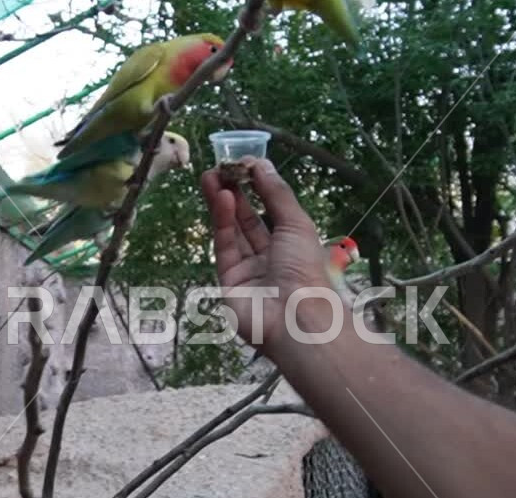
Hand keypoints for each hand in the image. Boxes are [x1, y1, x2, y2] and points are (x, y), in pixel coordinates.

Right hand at [199, 158, 330, 356]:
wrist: (293, 316)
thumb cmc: (304, 267)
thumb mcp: (296, 223)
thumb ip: (276, 193)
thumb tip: (261, 163)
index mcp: (292, 245)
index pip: (270, 212)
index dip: (257, 189)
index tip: (243, 165)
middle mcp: (269, 258)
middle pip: (247, 220)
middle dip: (234, 193)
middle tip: (219, 167)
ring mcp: (247, 270)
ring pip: (232, 231)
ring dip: (222, 203)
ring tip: (211, 176)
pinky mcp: (228, 280)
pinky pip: (225, 247)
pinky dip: (222, 222)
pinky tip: (220, 199)